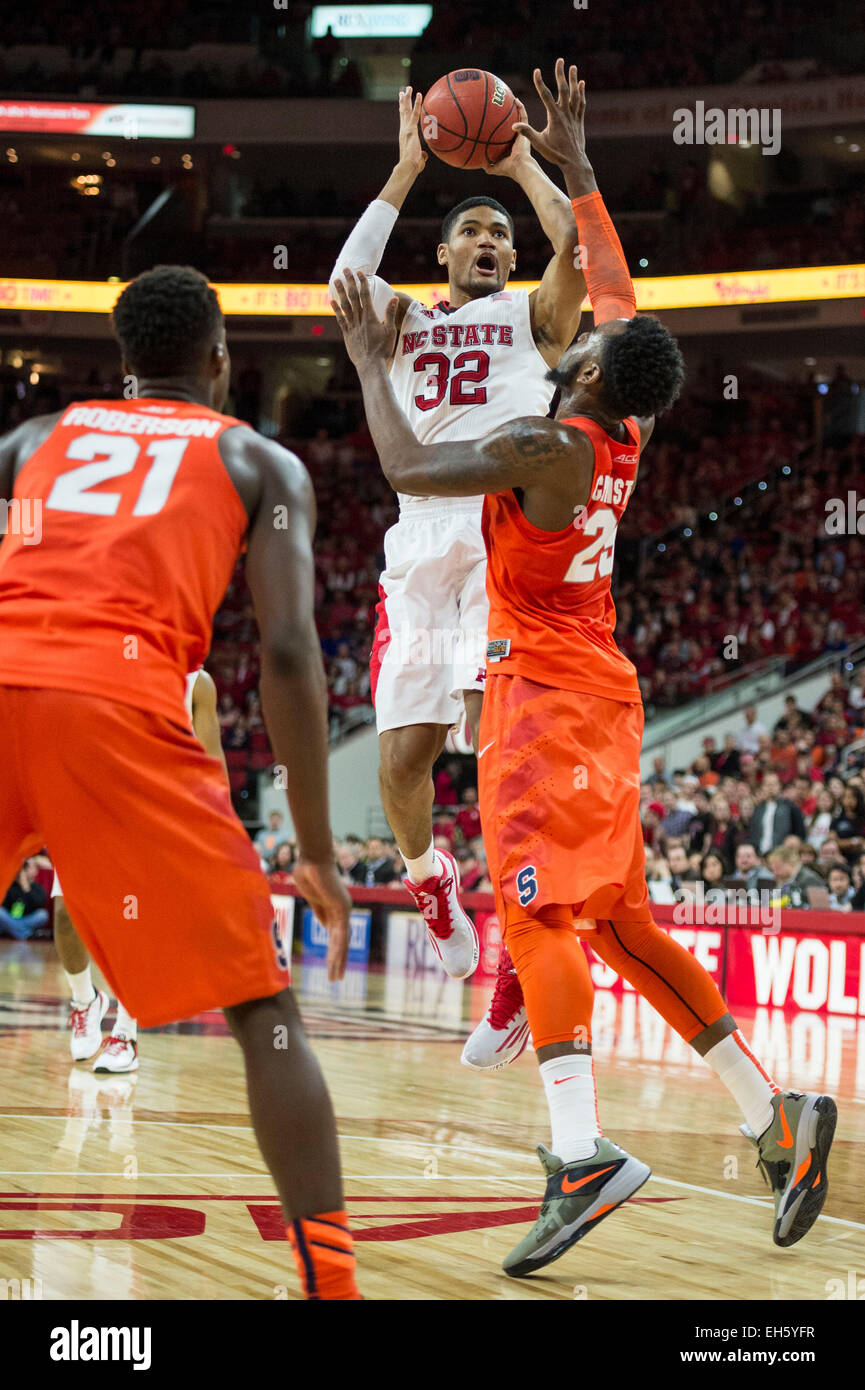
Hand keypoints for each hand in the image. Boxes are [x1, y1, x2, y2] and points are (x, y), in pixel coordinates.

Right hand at [293, 856, 351, 980]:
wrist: (312, 858)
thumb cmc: (308, 871)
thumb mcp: (312, 895)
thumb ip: (318, 908)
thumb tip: (323, 923)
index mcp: (333, 908)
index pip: (335, 934)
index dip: (333, 949)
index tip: (330, 963)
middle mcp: (341, 910)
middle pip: (340, 941)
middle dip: (337, 960)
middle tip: (335, 978)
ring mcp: (343, 910)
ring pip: (342, 941)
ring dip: (338, 961)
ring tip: (336, 977)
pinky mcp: (342, 909)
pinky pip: (341, 934)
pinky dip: (339, 950)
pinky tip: (336, 963)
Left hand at [331, 269, 397, 368]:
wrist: (370, 365)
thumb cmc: (383, 350)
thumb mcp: (390, 331)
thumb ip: (390, 314)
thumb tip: (393, 298)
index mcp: (370, 317)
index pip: (365, 295)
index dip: (362, 282)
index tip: (360, 272)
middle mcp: (359, 319)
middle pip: (353, 297)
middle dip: (349, 282)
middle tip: (345, 269)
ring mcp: (352, 326)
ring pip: (344, 305)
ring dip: (340, 292)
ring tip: (336, 280)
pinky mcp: (347, 334)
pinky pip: (340, 319)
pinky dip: (336, 309)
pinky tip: (332, 300)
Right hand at [397, 86, 427, 175]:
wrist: (408, 167)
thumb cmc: (413, 167)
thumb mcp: (418, 160)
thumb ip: (422, 156)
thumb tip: (425, 156)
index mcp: (405, 135)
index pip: (403, 120)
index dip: (402, 110)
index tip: (401, 102)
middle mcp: (403, 130)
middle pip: (403, 112)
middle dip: (403, 101)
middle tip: (403, 91)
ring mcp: (406, 128)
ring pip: (406, 110)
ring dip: (407, 98)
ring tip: (408, 88)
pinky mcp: (411, 129)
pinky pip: (415, 113)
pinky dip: (417, 103)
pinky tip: (419, 94)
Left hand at [481, 101, 532, 176]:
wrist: (519, 166)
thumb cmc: (508, 168)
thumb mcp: (493, 168)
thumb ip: (486, 165)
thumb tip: (476, 163)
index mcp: (510, 148)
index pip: (505, 136)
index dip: (501, 130)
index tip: (494, 122)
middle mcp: (516, 140)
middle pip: (512, 125)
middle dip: (509, 117)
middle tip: (502, 107)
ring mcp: (521, 135)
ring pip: (520, 119)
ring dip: (517, 109)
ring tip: (511, 99)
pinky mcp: (526, 131)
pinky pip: (524, 117)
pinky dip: (521, 108)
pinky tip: (516, 100)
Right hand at [513, 59, 586, 170]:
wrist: (574, 162)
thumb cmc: (555, 154)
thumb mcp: (539, 144)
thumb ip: (527, 133)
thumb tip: (514, 126)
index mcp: (555, 117)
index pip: (546, 96)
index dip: (540, 82)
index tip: (536, 71)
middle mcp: (566, 113)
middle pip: (563, 89)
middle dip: (561, 74)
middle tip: (560, 60)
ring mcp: (574, 116)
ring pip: (575, 94)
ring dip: (573, 79)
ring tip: (573, 67)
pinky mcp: (579, 120)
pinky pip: (582, 103)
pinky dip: (581, 92)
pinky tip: (582, 84)